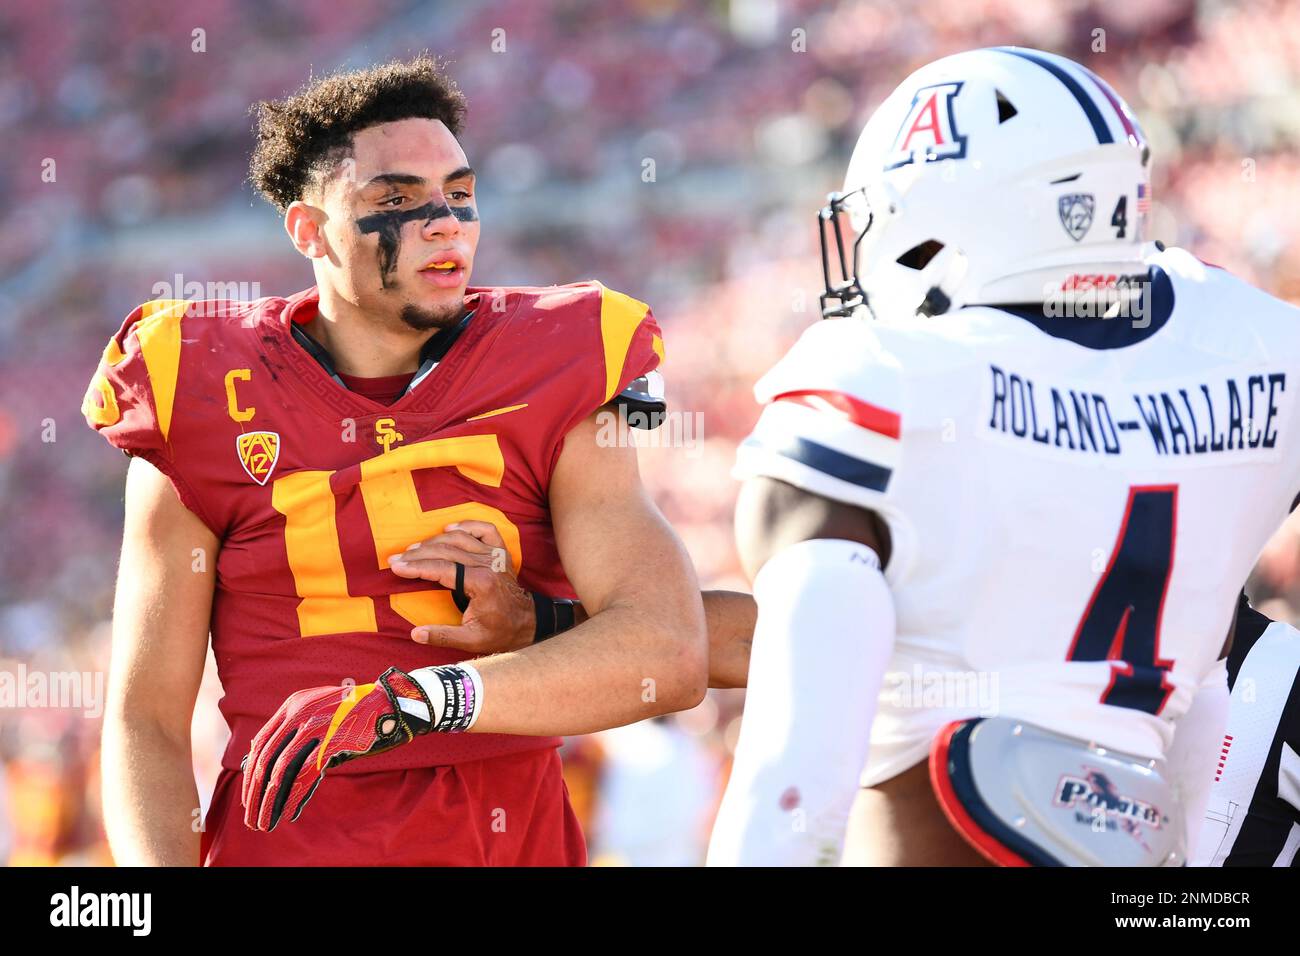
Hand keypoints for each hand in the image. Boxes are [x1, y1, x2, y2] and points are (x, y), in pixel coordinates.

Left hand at [241, 667, 433, 831]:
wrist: (388, 704)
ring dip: (270, 801)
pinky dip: (294, 797)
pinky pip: (305, 775)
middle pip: (266, 760)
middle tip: (251, 818)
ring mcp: (316, 726)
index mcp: (293, 705)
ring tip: (265, 823)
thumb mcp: (319, 713)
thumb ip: (293, 731)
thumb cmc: (353, 714)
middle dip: (255, 794)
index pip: (261, 744)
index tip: (249, 798)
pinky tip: (288, 814)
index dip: (251, 774)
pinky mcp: (333, 741)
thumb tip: (257, 760)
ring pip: (281, 771)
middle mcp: (300, 713)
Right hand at [388, 520, 534, 652]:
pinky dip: (466, 526)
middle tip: (396, 558)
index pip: (442, 568)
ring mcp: (495, 555)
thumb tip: (415, 634)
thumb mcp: (471, 641)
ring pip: (460, 538)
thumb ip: (442, 636)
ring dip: (434, 541)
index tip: (396, 567)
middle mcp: (488, 564)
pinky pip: (484, 529)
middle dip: (418, 554)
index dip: (416, 567)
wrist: (526, 622)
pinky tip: (449, 528)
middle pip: (446, 550)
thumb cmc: (499, 632)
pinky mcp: (500, 551)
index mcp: (481, 583)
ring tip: (413, 549)